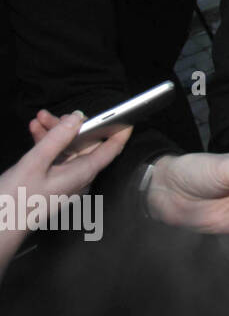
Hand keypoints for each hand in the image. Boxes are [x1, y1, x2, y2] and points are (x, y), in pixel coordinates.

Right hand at [1, 113, 130, 276]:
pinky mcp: (53, 183)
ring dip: (55, 133)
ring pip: (69, 150)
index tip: (125, 115)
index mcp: (83, 174)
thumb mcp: (36, 162)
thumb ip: (58, 138)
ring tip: (38, 119)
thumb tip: (77, 117)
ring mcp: (66, 181)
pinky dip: (48, 145)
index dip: (119, 131)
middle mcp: (79, 178)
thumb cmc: (15, 201)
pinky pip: (57, 159)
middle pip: (85, 146)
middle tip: (50, 114)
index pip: (111, 149)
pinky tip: (35, 132)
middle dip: (70, 127)